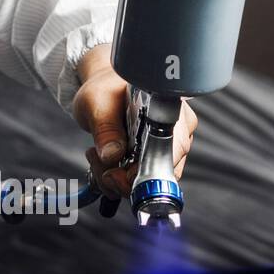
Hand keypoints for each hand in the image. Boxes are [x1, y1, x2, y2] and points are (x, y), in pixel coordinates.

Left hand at [71, 44, 197, 198]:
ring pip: (152, 181)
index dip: (149, 166)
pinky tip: (106, 163)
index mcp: (169, 107)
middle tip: (102, 166)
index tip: (120, 172)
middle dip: (127, 179)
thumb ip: (104, 128)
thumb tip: (112, 155)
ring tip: (99, 156)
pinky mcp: (156, 161)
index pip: (174, 146)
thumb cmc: (105, 90)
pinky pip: (143, 183)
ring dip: (118, 180)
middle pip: (164, 170)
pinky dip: (119, 181)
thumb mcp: (96, 102)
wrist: (105, 94)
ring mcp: (169, 148)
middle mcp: (178, 129)